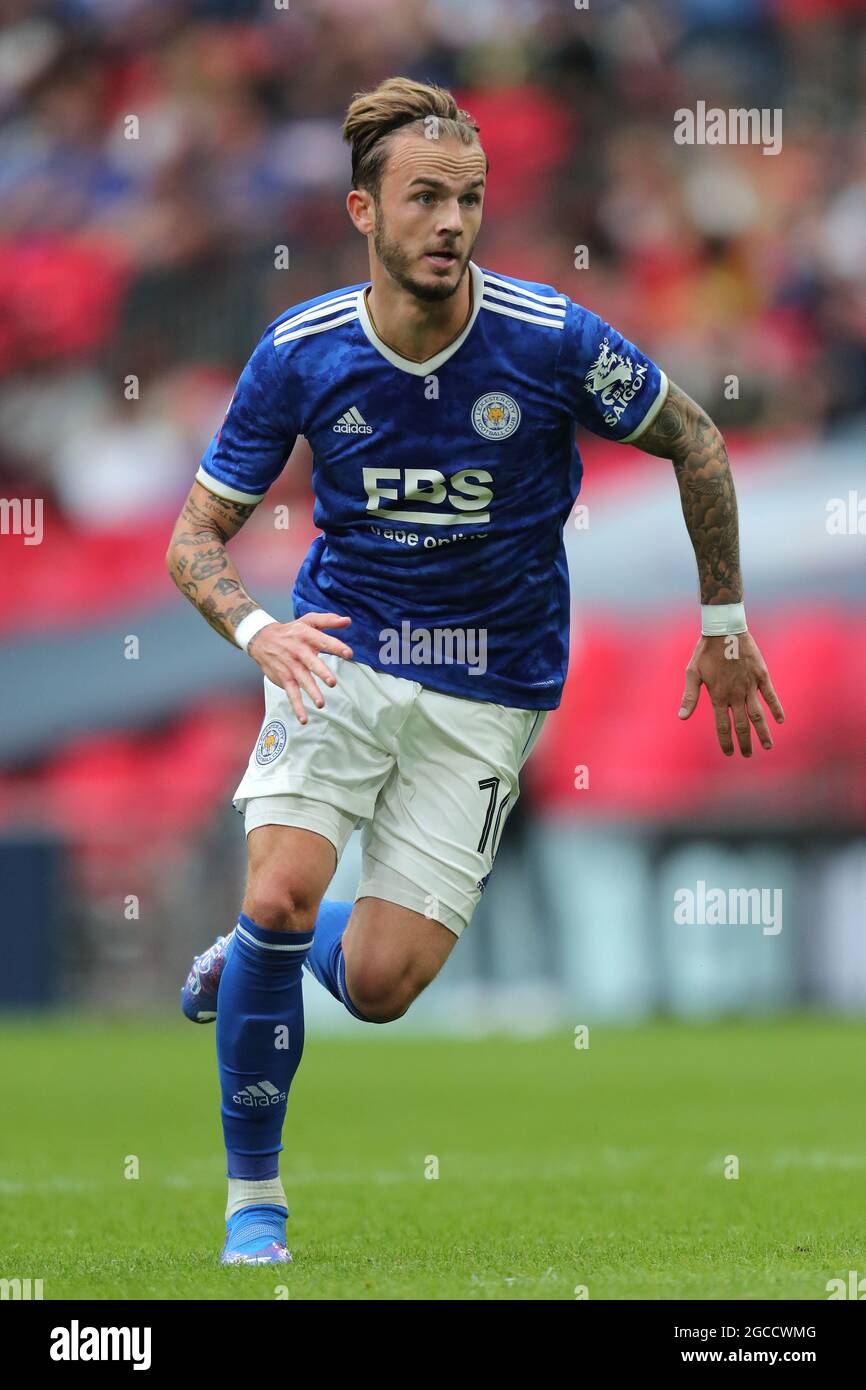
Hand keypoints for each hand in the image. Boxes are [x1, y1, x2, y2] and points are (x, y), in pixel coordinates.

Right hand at [247, 612, 352, 724]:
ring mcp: (290, 666)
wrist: (262, 638)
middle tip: (332, 682)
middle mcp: (298, 651)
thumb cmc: (291, 630)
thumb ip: (328, 620)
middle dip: (321, 672)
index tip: (348, 653)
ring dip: (311, 692)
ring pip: (302, 680)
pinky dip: (296, 706)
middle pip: (311, 662)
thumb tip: (347, 621)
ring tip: (320, 704)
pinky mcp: (284, 678)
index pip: (323, 641)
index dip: (336, 646)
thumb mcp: (308, 621)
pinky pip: (291, 693)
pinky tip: (303, 719)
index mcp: (306, 636)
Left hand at [678, 632, 783, 756]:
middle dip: (745, 742)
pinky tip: (781, 720)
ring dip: (763, 732)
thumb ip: (689, 697)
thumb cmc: (705, 651)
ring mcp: (750, 686)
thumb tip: (681, 718)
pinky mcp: (761, 675)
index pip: (722, 725)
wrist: (724, 629)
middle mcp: (735, 694)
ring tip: (767, 746)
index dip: (726, 741)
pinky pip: (770, 695)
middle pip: (741, 725)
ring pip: (758, 714)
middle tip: (747, 756)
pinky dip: (776, 708)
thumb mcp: (693, 673)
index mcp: (718, 696)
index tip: (729, 753)